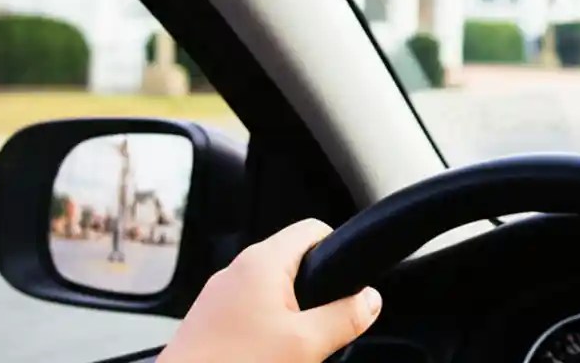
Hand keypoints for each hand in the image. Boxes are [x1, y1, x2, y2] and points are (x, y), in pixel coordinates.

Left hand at [158, 219, 381, 362]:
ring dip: (292, 314)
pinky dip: (267, 328)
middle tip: (324, 327)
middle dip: (317, 291)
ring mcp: (219, 295)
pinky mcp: (209, 320)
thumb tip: (371, 299)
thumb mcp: (305, 345)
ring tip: (296, 349)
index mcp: (262, 262)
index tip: (351, 283)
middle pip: (295, 261)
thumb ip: (345, 317)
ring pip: (272, 290)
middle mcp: (237, 270)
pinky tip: (269, 357)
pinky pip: (251, 311)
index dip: (339, 251)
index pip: (314, 229)